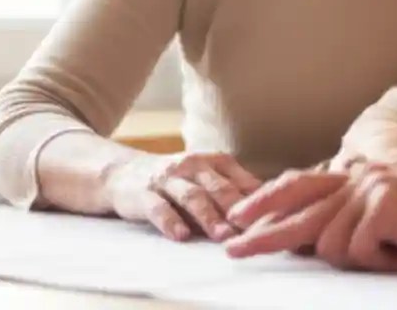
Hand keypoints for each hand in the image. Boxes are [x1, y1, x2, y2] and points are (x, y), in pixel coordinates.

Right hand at [102, 151, 261, 241]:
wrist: (122, 174)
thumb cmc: (176, 182)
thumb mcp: (207, 178)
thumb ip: (234, 191)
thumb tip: (273, 211)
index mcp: (214, 161)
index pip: (240, 180)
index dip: (257, 200)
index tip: (273, 220)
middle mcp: (193, 165)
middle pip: (219, 187)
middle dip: (237, 209)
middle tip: (252, 230)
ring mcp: (168, 178)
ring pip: (192, 196)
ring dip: (209, 217)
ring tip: (223, 236)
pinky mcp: (144, 194)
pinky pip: (158, 208)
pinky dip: (171, 222)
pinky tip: (181, 236)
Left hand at [226, 165, 396, 271]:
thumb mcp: (382, 223)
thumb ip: (346, 222)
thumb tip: (302, 242)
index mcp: (356, 177)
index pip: (301, 184)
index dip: (266, 200)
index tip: (238, 217)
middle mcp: (358, 176)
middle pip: (299, 212)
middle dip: (263, 236)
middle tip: (232, 250)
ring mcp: (370, 188)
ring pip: (332, 245)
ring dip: (364, 261)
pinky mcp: (384, 205)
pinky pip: (360, 252)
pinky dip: (383, 262)